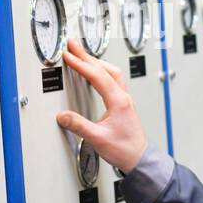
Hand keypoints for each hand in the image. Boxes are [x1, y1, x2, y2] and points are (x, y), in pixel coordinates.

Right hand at [55, 37, 147, 172]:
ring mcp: (124, 99)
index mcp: (118, 101)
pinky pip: (113, 79)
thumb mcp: (98, 139)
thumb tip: (62, 116)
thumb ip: (79, 126)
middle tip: (73, 44)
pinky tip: (95, 73)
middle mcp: (123, 97)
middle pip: (104, 68)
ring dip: (96, 61)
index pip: (97, 76)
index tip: (68, 55)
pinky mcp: (123, 104)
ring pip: (111, 72)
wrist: (139, 158)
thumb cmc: (124, 149)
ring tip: (82, 54)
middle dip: (87, 55)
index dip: (81, 64)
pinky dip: (101, 71)